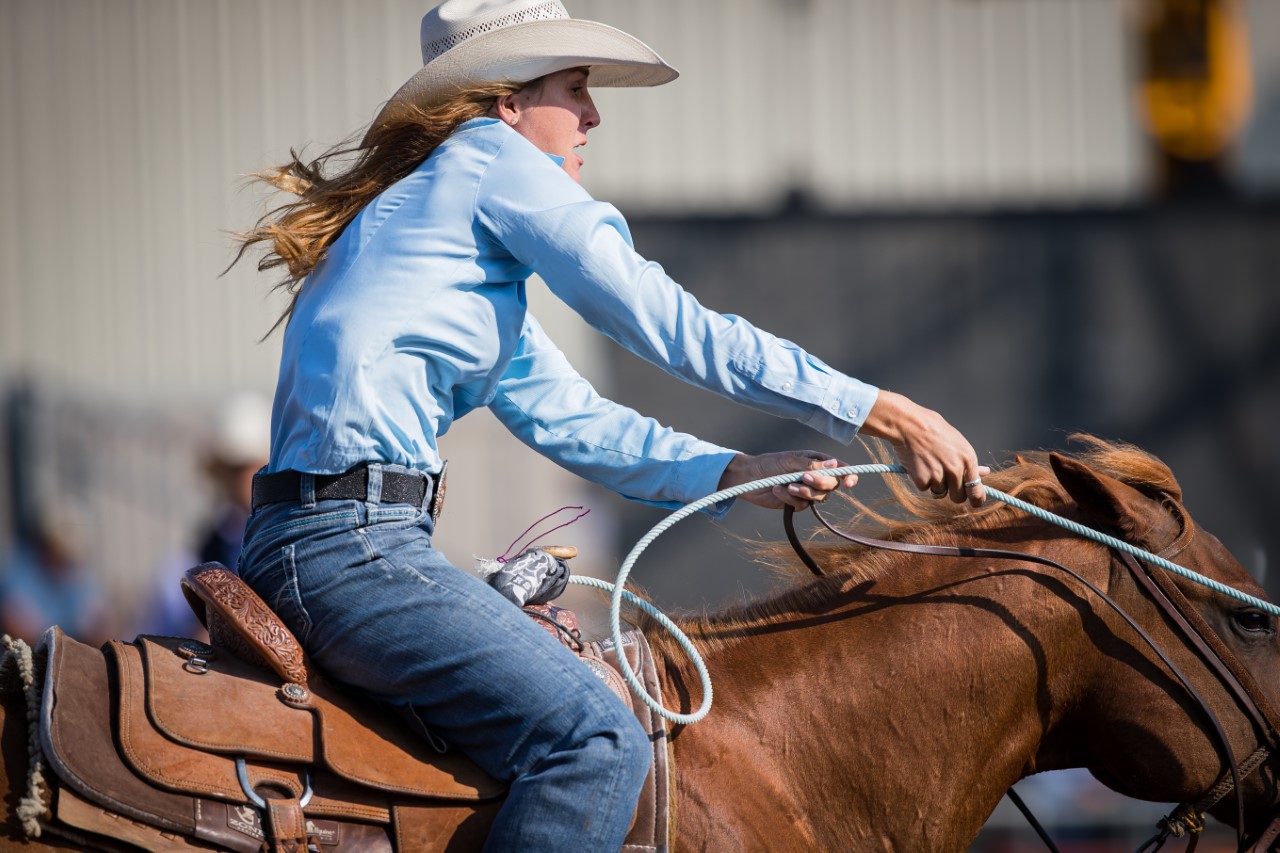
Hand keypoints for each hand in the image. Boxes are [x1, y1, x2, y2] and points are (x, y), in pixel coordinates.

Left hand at [717, 451, 857, 510]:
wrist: (748, 477)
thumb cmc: (768, 463)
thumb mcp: (789, 460)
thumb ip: (811, 464)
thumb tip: (834, 465)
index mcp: (817, 462)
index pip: (840, 469)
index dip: (848, 476)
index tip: (848, 483)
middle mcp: (815, 476)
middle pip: (831, 485)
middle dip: (819, 483)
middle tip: (803, 477)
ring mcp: (806, 491)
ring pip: (818, 498)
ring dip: (803, 492)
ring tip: (786, 485)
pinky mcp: (796, 503)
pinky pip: (802, 506)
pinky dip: (790, 499)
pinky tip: (777, 491)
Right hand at [860, 390, 987, 506]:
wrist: (909, 424)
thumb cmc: (933, 430)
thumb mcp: (957, 442)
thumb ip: (968, 461)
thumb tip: (984, 473)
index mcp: (967, 459)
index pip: (976, 489)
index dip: (976, 500)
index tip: (974, 503)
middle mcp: (955, 469)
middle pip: (958, 497)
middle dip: (953, 493)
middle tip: (944, 482)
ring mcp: (938, 475)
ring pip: (940, 493)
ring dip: (934, 484)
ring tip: (928, 464)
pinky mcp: (922, 479)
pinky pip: (924, 488)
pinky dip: (920, 480)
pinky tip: (918, 464)